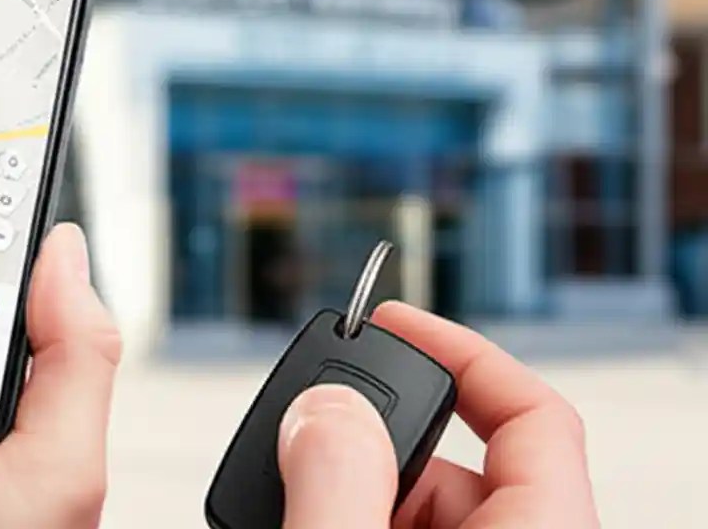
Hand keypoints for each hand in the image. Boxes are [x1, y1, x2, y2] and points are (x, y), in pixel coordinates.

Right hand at [275, 302, 599, 527]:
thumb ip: (339, 480)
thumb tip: (325, 406)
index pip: (535, 414)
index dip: (463, 351)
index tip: (392, 320)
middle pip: (459, 461)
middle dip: (376, 438)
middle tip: (308, 432)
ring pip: (422, 508)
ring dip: (354, 488)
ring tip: (292, 502)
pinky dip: (354, 517)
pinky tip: (302, 520)